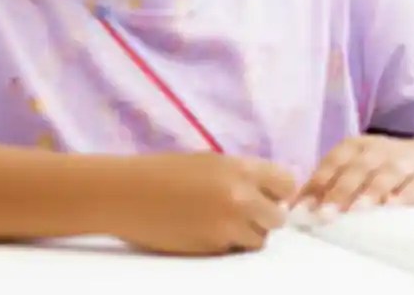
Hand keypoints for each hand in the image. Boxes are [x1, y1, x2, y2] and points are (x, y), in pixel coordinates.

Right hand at [111, 152, 297, 254]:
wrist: (126, 195)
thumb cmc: (165, 172)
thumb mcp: (212, 162)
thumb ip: (244, 176)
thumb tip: (270, 192)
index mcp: (242, 170)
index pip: (287, 184)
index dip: (279, 192)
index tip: (269, 195)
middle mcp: (241, 199)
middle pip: (278, 218)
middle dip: (266, 217)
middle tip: (247, 213)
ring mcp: (227, 227)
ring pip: (259, 239)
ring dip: (248, 234)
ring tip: (224, 224)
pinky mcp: (211, 249)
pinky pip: (234, 250)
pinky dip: (227, 245)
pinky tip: (206, 232)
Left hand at [294, 135, 413, 220]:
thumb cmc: (383, 169)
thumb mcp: (355, 168)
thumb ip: (326, 184)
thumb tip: (289, 207)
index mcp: (357, 146)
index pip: (334, 162)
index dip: (317, 183)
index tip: (301, 208)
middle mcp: (380, 151)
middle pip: (358, 169)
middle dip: (340, 192)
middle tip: (323, 215)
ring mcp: (405, 162)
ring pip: (386, 175)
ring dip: (371, 191)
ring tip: (357, 209)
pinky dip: (406, 194)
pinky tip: (394, 205)